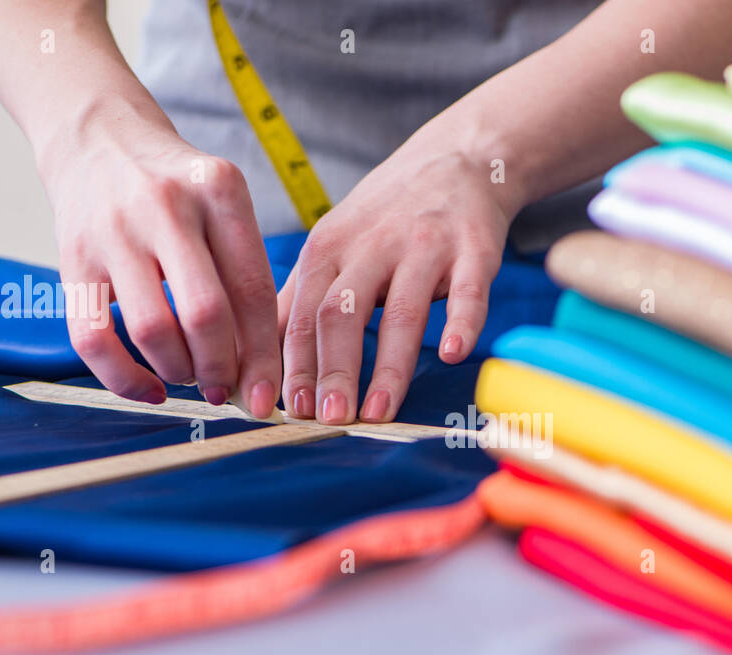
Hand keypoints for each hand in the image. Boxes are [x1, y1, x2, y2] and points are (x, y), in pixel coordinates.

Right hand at [42, 123, 280, 417]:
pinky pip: (92, 337)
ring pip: (152, 330)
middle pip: (204, 314)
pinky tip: (148, 387)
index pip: (252, 291)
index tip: (266, 395)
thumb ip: (242, 273)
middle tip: (224, 389)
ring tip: (187, 375)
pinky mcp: (72, 255)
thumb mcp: (223, 206)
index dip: (262, 355)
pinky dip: (123, 378)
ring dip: (177, 371)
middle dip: (220, 369)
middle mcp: (167, 207)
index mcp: (220, 192)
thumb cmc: (175, 188)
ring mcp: (114, 230)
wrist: (98, 136)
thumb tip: (257, 368)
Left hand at [277, 134, 519, 423]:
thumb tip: (259, 362)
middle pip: (342, 314)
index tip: (288, 410)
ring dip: (389, 367)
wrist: (457, 159)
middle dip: (333, 371)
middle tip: (329, 419)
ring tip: (379, 413)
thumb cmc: (387, 216)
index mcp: (329, 248)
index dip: (294, 364)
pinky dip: (462, 322)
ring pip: (401, 311)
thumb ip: (300, 300)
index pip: (302, 314)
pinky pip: (469, 290)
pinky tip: (453, 355)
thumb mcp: (333, 244)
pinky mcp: (473, 249)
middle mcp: (372, 246)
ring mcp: (425, 247)